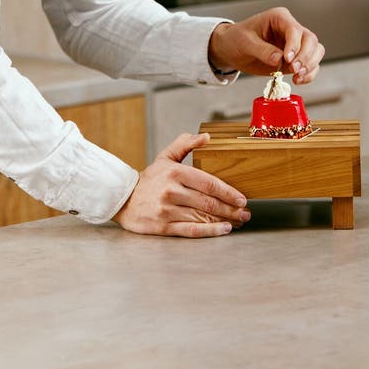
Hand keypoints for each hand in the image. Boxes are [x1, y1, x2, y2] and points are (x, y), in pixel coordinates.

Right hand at [111, 133, 250, 236]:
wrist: (123, 199)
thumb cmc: (150, 179)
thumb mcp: (165, 157)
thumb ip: (185, 144)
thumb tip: (207, 137)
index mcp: (176, 172)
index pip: (208, 183)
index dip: (228, 192)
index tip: (242, 198)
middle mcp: (172, 191)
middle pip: (208, 202)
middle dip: (231, 208)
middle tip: (245, 212)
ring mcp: (168, 210)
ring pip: (202, 216)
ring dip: (224, 220)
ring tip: (238, 221)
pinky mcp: (164, 226)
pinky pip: (191, 230)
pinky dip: (210, 231)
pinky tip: (223, 230)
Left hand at [208, 8, 323, 84]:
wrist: (231, 49)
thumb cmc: (236, 39)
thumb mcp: (245, 43)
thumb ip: (262, 50)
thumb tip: (279, 60)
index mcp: (279, 18)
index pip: (294, 29)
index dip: (294, 45)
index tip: (288, 59)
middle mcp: (290, 29)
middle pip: (310, 39)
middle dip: (305, 56)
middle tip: (294, 70)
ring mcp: (295, 43)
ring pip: (315, 51)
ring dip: (310, 65)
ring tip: (297, 77)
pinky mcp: (295, 58)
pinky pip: (311, 64)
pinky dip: (309, 73)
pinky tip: (298, 80)